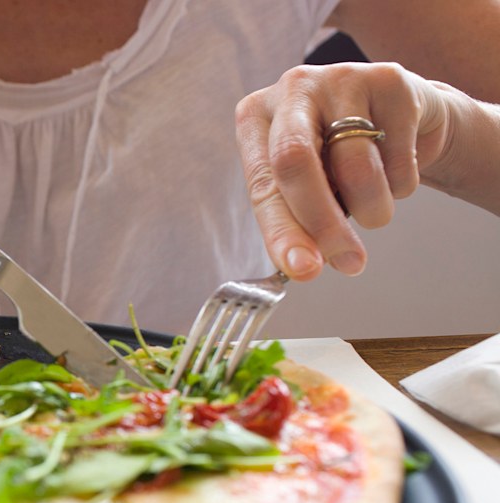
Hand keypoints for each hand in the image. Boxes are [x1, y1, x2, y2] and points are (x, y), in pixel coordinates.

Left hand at [235, 62, 451, 280]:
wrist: (400, 120)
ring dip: (372, 209)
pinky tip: (395, 168)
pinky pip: (398, 157)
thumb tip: (303, 266)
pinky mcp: (390, 81)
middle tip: (348, 262)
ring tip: (374, 210)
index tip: (303, 269)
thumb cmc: (336, 158)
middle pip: (295, 163)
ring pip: (355, 166)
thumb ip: (295, 222)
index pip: (261, 182)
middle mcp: (291, 89)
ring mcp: (341, 78)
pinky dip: (401, 185)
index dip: (281, 231)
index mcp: (255, 118)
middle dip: (322, 223)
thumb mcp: (303, 186)